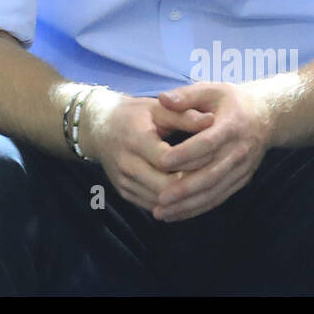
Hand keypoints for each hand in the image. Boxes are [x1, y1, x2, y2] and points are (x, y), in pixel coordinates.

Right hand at [81, 89, 213, 215]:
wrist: (98, 128)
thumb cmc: (132, 115)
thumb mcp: (157, 108)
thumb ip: (183, 115)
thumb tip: (211, 120)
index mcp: (135, 139)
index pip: (167, 160)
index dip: (191, 161)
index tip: (213, 156)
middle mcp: (126, 164)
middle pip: (165, 186)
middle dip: (191, 184)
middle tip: (215, 177)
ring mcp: (124, 181)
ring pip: (161, 201)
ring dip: (184, 198)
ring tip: (206, 187)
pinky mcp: (124, 193)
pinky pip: (153, 205)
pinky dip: (172, 204)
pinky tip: (190, 195)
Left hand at [151, 82, 272, 222]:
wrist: (267, 117)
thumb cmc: (232, 101)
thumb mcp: (211, 90)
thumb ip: (186, 95)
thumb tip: (162, 99)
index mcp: (231, 126)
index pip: (208, 143)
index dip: (186, 153)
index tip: (163, 161)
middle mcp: (239, 151)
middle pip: (211, 174)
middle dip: (185, 188)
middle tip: (159, 198)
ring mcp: (242, 169)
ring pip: (214, 192)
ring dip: (189, 205)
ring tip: (162, 212)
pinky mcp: (241, 180)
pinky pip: (219, 198)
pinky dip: (198, 208)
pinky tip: (177, 214)